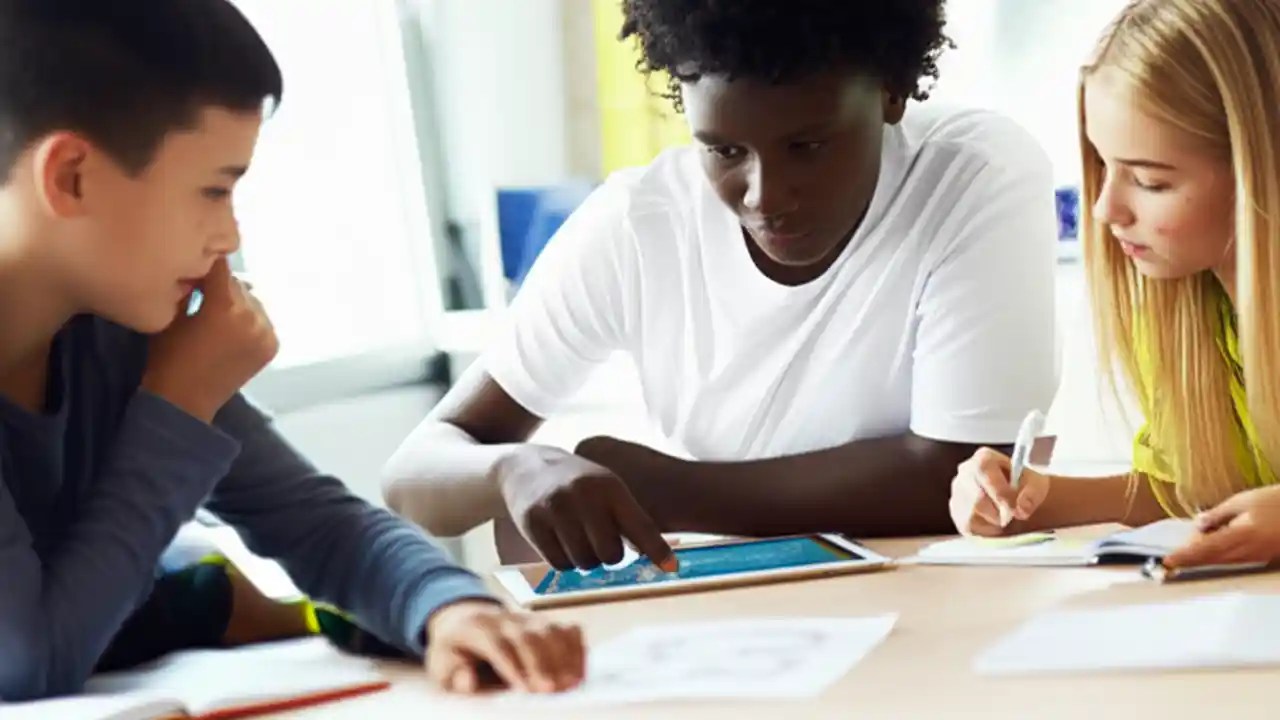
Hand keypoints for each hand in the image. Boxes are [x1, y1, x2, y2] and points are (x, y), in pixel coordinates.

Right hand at [142, 258, 278, 421]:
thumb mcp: (171, 315)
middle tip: (203, 290)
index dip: (207, 261)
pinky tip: (231, 328)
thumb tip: (198, 266)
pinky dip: (248, 319)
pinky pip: (261, 320)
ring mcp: (266, 332)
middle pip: (237, 284)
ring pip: (251, 301)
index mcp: (225, 306)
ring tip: (217, 313)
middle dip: (221, 285)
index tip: (197, 257)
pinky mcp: (271, 346)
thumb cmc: (167, 357)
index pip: (220, 267)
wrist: (184, 403)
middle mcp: (252, 316)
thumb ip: (188, 288)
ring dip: (237, 302)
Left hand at [424, 601, 584, 693]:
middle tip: (551, 690)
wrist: (467, 621)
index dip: (512, 666)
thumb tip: (467, 679)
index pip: (497, 644)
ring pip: (552, 632)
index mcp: (476, 627)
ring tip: (570, 685)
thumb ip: (453, 675)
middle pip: (528, 637)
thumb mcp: (443, 665)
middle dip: (541, 663)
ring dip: (563, 658)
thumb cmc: (456, 651)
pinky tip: (579, 675)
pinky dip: (577, 650)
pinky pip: (569, 631)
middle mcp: (507, 619)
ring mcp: (530, 619)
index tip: (524, 689)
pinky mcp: (548, 623)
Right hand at [494, 444, 676, 571]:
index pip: (639, 525)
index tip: (673, 568)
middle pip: (610, 555)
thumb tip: (656, 559)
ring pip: (584, 562)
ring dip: (586, 559)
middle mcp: (584, 496)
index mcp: (610, 486)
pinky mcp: (533, 524)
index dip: (656, 550)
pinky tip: (560, 540)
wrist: (525, 467)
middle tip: (600, 541)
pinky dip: (564, 561)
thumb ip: (629, 519)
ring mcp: (556, 509)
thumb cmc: (579, 483)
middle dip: (609, 556)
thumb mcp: (606, 488)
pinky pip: (559, 564)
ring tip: (579, 538)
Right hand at [949, 448, 1050, 535]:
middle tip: (1013, 516)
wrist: (1018, 501)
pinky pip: (969, 525)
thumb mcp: (1037, 487)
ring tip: (1004, 516)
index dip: (998, 490)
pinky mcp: (956, 512)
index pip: (983, 469)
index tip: (1014, 508)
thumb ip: (1032, 495)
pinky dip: (986, 528)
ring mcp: (958, 492)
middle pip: (977, 497)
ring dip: (993, 520)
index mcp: (984, 458)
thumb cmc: (1025, 489)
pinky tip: (994, 521)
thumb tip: (1021, 508)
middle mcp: (965, 471)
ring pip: (973, 513)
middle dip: (998, 511)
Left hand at [1163, 486, 1279, 567]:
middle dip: (1190, 561)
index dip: (1185, 557)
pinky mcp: (1263, 559)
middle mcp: (1247, 552)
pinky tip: (1211, 552)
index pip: (1205, 550)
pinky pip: (1235, 562)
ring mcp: (1256, 558)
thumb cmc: (1276, 502)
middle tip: (1172, 561)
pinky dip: (1219, 559)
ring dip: (1203, 561)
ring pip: (1222, 563)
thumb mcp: (1243, 501)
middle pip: (1212, 560)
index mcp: (1241, 536)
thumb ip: (1219, 514)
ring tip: (1186, 556)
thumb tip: (1199, 525)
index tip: (1167, 562)